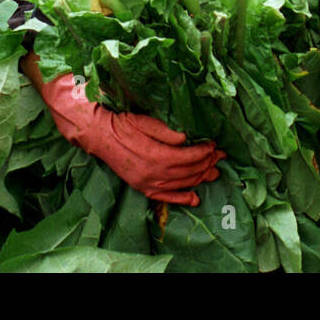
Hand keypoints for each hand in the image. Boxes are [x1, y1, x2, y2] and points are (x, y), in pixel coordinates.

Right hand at [35, 70, 223, 205]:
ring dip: (200, 179)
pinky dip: (182, 199)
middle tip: (221, 157)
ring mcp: (146, 183)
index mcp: (154, 155)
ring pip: (180, 184)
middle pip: (187, 172)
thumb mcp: (144, 121)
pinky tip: (195, 199)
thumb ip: (165, 132)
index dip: (203, 153)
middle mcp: (151, 174)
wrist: (98, 136)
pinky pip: (165, 198)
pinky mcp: (141, 187)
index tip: (215, 145)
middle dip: (206, 165)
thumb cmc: (122, 124)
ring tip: (215, 172)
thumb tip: (186, 138)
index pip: (187, 157)